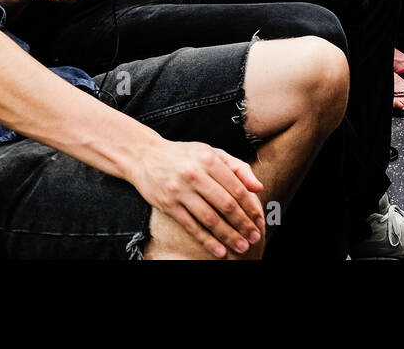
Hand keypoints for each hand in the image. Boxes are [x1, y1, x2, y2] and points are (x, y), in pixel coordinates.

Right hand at [130, 139, 265, 257]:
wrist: (144, 156)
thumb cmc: (184, 155)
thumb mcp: (212, 152)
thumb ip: (238, 167)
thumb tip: (259, 187)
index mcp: (209, 160)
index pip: (236, 188)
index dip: (250, 207)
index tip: (259, 220)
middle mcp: (196, 175)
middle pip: (225, 205)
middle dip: (243, 224)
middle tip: (255, 238)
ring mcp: (180, 191)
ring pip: (210, 218)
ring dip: (228, 235)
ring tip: (242, 246)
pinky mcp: (168, 205)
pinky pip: (191, 226)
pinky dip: (207, 240)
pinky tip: (219, 250)